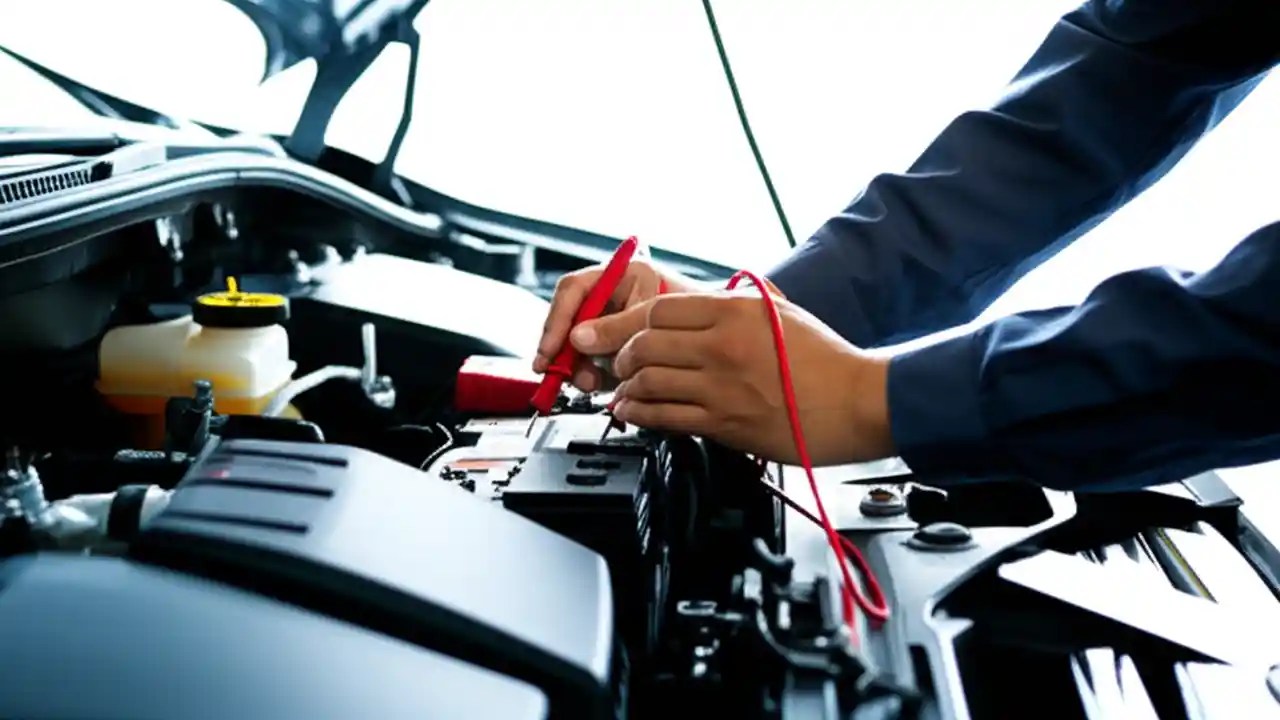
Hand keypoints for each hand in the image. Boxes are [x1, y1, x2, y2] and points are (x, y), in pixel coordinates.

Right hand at [534, 258, 698, 390]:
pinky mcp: (619, 345)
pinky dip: (592, 374)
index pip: (573, 290)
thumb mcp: (651, 321)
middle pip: (571, 319)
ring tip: (590, 383)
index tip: (550, 351)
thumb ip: (615, 330)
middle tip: (564, 375)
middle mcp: (617, 293)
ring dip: (578, 367)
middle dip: (565, 350)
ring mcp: (616, 319)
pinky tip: (599, 383)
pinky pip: (593, 359)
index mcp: (626, 274)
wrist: (721, 344)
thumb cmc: (699, 321)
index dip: (557, 321)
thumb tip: (577, 340)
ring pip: (578, 344)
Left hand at [573, 291, 895, 465]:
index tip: (607, 328)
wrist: (857, 401)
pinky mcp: (724, 423)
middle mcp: (723, 346)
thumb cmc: (824, 359)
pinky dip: (640, 413)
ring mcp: (721, 387)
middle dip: (616, 353)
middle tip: (611, 360)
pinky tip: (632, 410)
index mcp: (735, 311)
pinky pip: (665, 417)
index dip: (624, 321)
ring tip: (620, 388)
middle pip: (643, 344)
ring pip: (648, 381)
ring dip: (625, 385)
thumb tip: (694, 304)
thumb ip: (733, 303)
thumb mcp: (778, 310)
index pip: (658, 309)